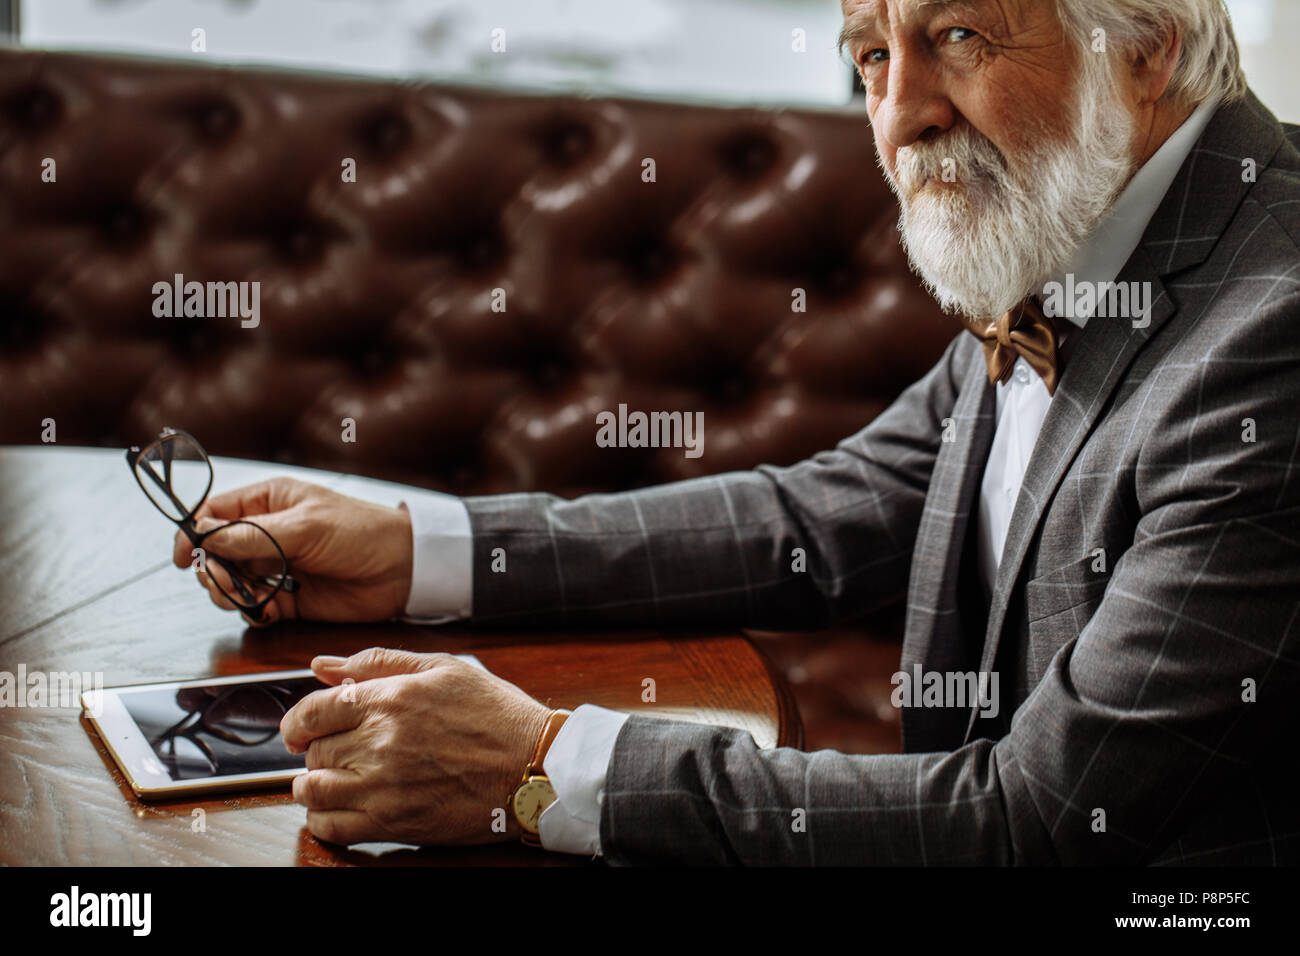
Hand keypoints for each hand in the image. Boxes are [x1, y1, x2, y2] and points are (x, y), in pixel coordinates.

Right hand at [172, 477, 412, 625]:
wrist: (403, 569)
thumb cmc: (360, 531)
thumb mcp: (305, 526)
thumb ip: (253, 535)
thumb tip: (203, 535)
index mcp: (268, 502)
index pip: (213, 514)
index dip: (192, 535)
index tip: (185, 558)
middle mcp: (265, 534)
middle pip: (214, 553)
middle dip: (212, 569)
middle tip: (224, 580)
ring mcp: (275, 567)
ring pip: (229, 582)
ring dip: (227, 592)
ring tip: (246, 596)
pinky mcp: (287, 598)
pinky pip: (253, 607)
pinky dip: (252, 611)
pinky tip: (267, 610)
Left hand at [281, 648, 551, 846]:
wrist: (536, 766)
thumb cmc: (498, 715)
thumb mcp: (445, 668)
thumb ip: (380, 661)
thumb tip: (324, 665)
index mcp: (390, 698)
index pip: (312, 711)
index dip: (296, 722)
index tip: (299, 730)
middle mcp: (380, 741)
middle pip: (314, 750)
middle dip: (315, 751)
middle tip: (330, 753)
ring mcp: (384, 785)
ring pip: (314, 790)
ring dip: (310, 787)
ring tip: (323, 783)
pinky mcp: (394, 823)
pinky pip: (333, 828)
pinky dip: (322, 822)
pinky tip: (334, 812)